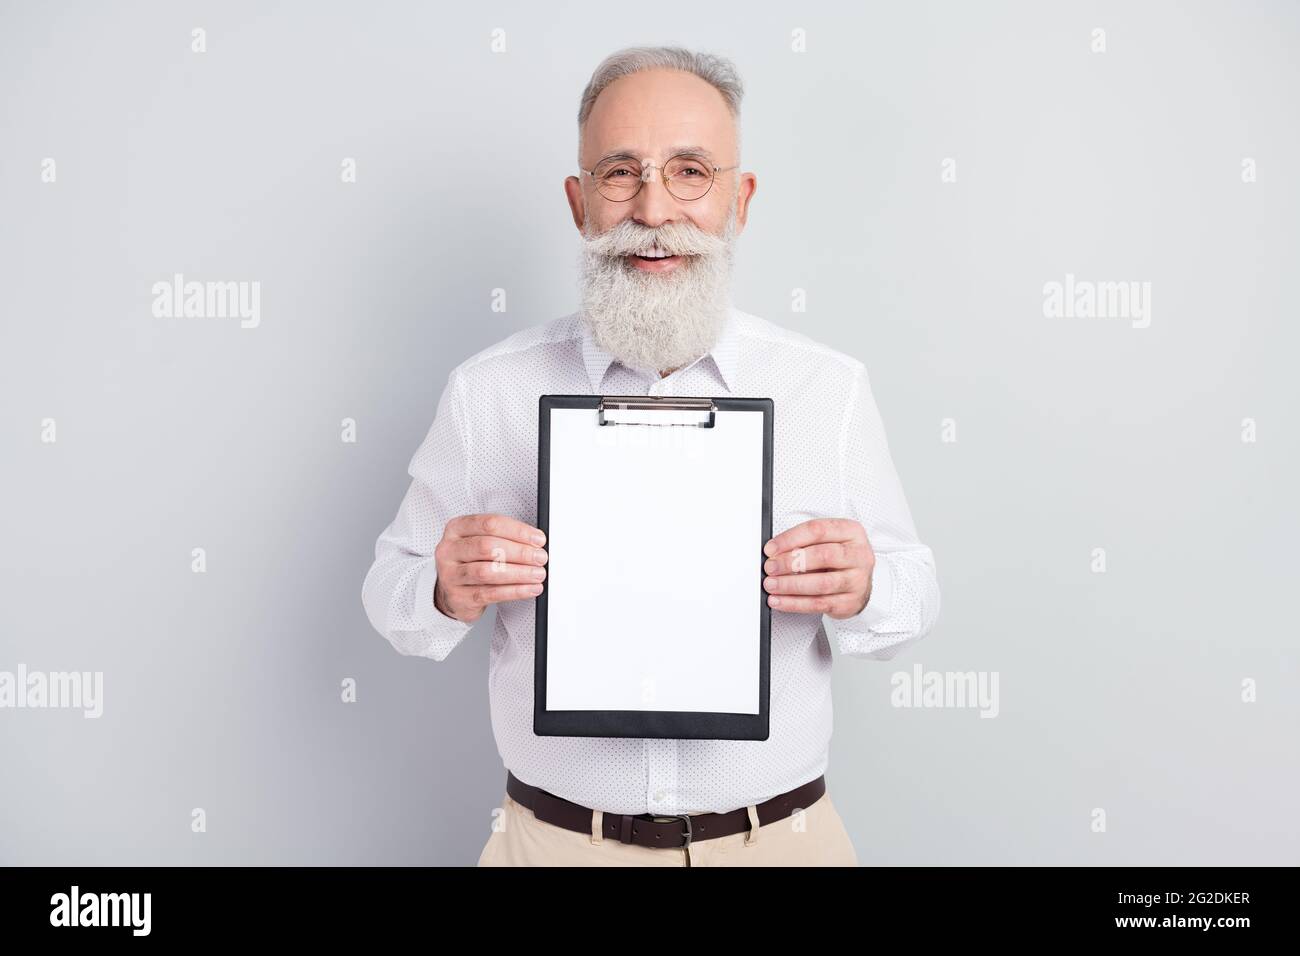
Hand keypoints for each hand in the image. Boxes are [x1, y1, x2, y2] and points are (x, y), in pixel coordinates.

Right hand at [433, 514, 547, 623]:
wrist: (452, 592)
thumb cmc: (472, 562)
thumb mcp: (481, 542)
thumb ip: (504, 538)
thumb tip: (535, 543)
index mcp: (456, 529)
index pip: (489, 524)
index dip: (517, 531)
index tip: (538, 539)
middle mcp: (449, 550)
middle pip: (487, 547)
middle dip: (519, 552)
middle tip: (540, 557)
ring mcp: (451, 575)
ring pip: (487, 572)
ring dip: (518, 573)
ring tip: (537, 574)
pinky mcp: (458, 597)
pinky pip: (490, 594)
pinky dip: (514, 591)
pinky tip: (530, 589)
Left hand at [762, 518, 874, 618]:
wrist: (858, 582)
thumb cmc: (839, 558)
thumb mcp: (827, 540)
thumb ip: (804, 542)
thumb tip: (774, 553)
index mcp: (851, 532)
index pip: (818, 530)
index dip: (790, 539)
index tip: (771, 548)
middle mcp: (858, 555)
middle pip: (823, 556)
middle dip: (790, 562)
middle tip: (771, 567)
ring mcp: (857, 580)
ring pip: (821, 583)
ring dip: (790, 585)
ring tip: (772, 584)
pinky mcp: (849, 602)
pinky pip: (819, 604)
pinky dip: (795, 603)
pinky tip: (780, 601)